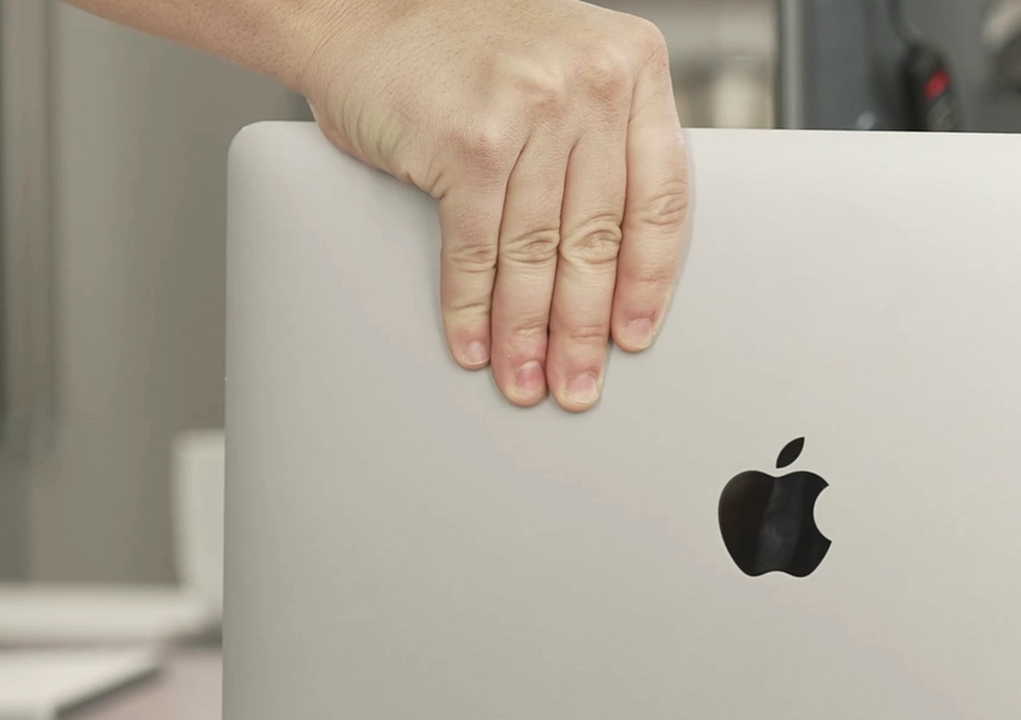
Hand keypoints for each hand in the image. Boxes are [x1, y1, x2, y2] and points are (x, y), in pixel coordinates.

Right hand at [300, 0, 688, 410]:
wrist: (357, 6)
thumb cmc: (461, 44)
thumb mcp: (563, 67)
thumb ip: (601, 136)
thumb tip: (618, 263)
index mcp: (633, 66)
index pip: (663, 196)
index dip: (650, 279)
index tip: (636, 332)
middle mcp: (591, 83)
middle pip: (598, 236)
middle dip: (584, 327)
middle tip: (578, 381)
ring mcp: (532, 110)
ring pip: (538, 252)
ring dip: (529, 331)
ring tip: (526, 379)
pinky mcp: (471, 143)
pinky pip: (478, 249)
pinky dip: (473, 305)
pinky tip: (474, 341)